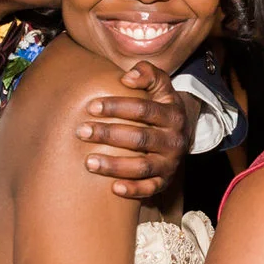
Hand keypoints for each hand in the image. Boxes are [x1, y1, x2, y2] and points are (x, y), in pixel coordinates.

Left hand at [79, 59, 192, 201]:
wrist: (181, 134)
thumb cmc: (160, 106)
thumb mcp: (160, 86)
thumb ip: (147, 73)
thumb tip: (126, 78)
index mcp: (172, 114)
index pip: (144, 109)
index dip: (118, 106)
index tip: (92, 106)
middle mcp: (174, 140)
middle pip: (140, 138)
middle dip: (109, 135)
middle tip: (82, 131)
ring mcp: (170, 163)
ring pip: (143, 166)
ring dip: (115, 165)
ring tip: (88, 162)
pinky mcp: (164, 181)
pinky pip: (150, 189)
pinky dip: (133, 190)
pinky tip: (113, 188)